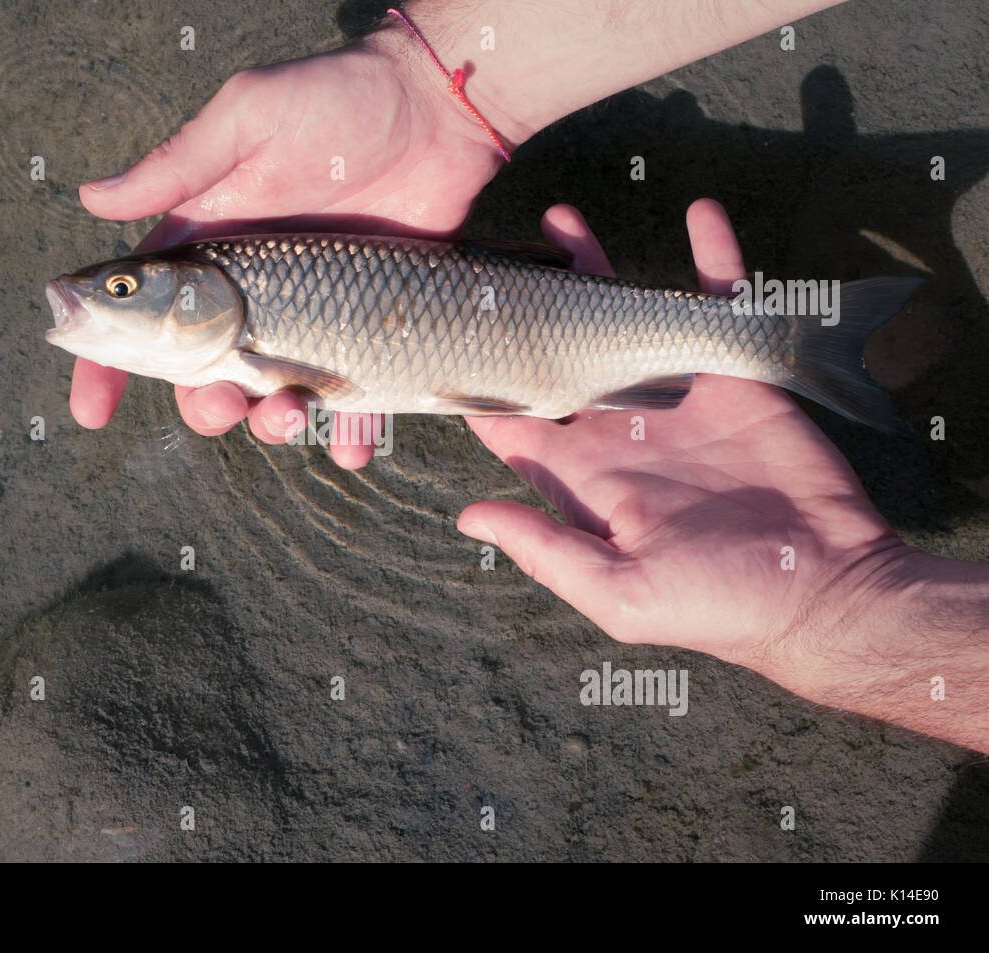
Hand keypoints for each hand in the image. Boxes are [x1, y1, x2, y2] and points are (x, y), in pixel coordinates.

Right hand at [71, 31, 505, 468]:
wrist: (433, 111)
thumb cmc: (335, 100)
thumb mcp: (247, 119)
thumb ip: (178, 166)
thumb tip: (89, 197)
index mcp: (209, 252)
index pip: (141, 315)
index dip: (108, 365)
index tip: (92, 410)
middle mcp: (250, 294)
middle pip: (204, 373)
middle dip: (203, 405)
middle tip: (222, 404)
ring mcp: (310, 317)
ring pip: (272, 394)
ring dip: (271, 423)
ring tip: (291, 414)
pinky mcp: (367, 327)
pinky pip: (354, 394)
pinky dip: (351, 429)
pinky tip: (351, 446)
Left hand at [457, 199, 908, 686]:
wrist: (826, 595)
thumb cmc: (716, 607)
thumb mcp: (620, 594)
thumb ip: (546, 550)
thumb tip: (467, 515)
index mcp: (584, 475)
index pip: (515, 417)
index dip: (480, 380)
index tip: (445, 335)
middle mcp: (622, 427)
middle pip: (558, 352)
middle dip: (526, 306)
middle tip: (494, 254)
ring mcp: (678, 398)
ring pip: (625, 318)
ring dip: (597, 271)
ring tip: (563, 220)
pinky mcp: (739, 379)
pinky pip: (723, 306)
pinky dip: (715, 259)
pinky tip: (700, 213)